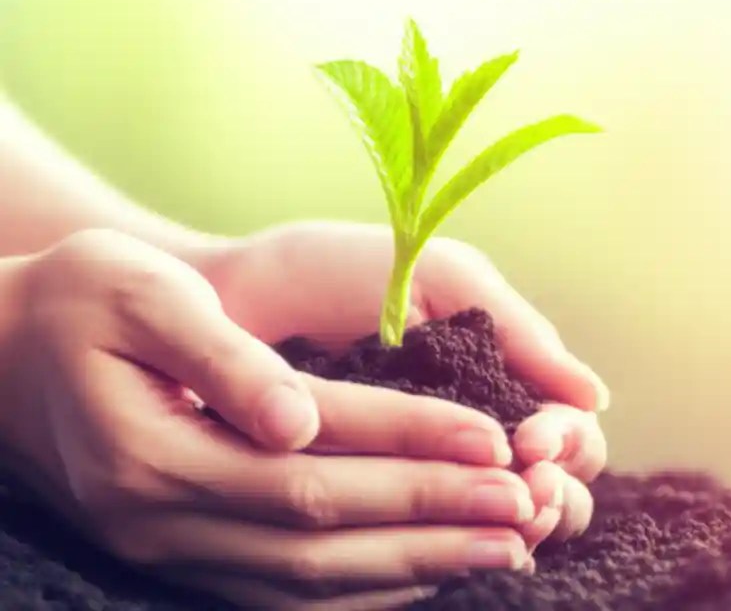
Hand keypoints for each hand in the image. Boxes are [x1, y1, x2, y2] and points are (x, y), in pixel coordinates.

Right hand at [0, 230, 542, 609]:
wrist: (3, 352)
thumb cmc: (81, 302)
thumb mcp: (141, 297)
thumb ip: (225, 358)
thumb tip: (300, 421)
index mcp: (154, 448)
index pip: (312, 459)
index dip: (412, 446)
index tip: (496, 439)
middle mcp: (161, 516)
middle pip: (324, 532)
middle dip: (436, 516)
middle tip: (530, 504)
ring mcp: (168, 550)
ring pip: (310, 579)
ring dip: (418, 562)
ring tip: (509, 541)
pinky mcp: (181, 557)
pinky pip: (283, 594)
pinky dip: (365, 589)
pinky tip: (430, 570)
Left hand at [196, 221, 608, 540]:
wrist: (221, 297)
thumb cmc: (329, 274)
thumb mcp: (440, 278)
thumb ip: (519, 329)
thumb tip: (595, 396)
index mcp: (502, 380)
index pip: (571, 434)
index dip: (567, 443)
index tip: (532, 440)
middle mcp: (473, 438)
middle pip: (555, 493)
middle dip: (552, 496)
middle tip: (525, 491)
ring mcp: (425, 481)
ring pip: (501, 531)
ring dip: (513, 531)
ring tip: (497, 522)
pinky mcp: (368, 516)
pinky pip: (422, 556)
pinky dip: (445, 555)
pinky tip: (438, 548)